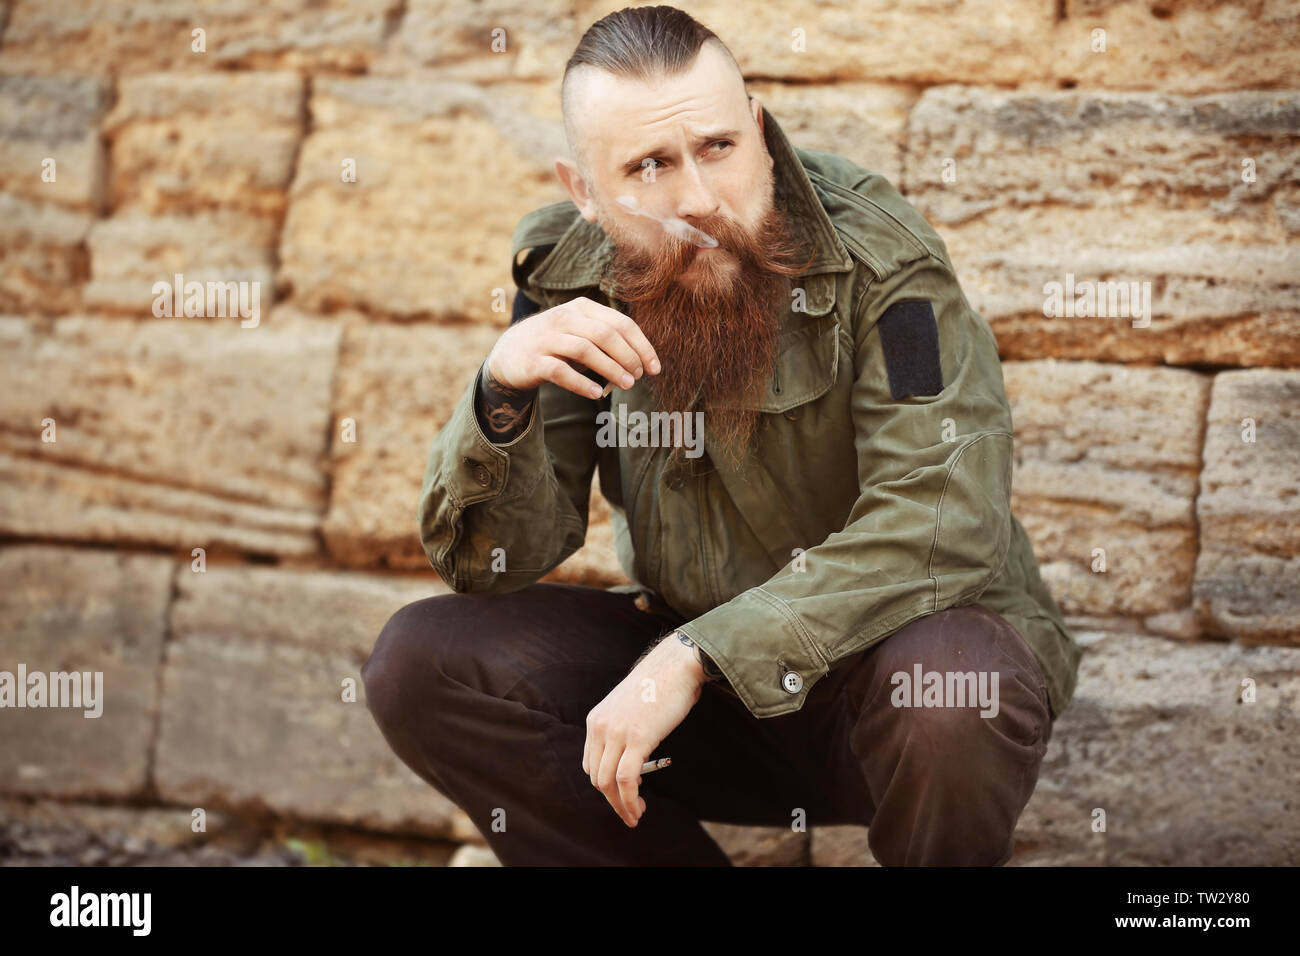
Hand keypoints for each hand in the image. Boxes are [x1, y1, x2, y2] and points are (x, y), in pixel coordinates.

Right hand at [486, 296, 661, 398]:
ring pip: (586, 350)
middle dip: (628, 357)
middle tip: (639, 377)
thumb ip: (606, 340)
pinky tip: (597, 394)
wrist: (509, 354)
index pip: (620, 323)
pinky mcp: (534, 361)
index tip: (655, 368)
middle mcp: (564, 318)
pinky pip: (561, 372)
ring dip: (611, 369)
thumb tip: (640, 363)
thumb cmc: (555, 345)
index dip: (642, 346)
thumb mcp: (580, 332)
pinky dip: (582, 383)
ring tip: (627, 385)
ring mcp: (547, 338)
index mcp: (582, 308)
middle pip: (606, 334)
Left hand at [582, 633, 706, 826]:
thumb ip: (623, 729)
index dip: (605, 783)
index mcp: (596, 720)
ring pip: (607, 782)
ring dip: (620, 805)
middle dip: (612, 800)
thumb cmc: (660, 685)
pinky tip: (638, 808)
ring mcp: (617, 733)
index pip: (591, 763)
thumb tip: (633, 756)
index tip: (622, 793)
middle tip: (630, 811)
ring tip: (635, 815)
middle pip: (596, 776)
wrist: (676, 665)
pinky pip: (626, 779)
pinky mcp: (637, 739)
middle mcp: (600, 727)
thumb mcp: (629, 708)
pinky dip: (629, 800)